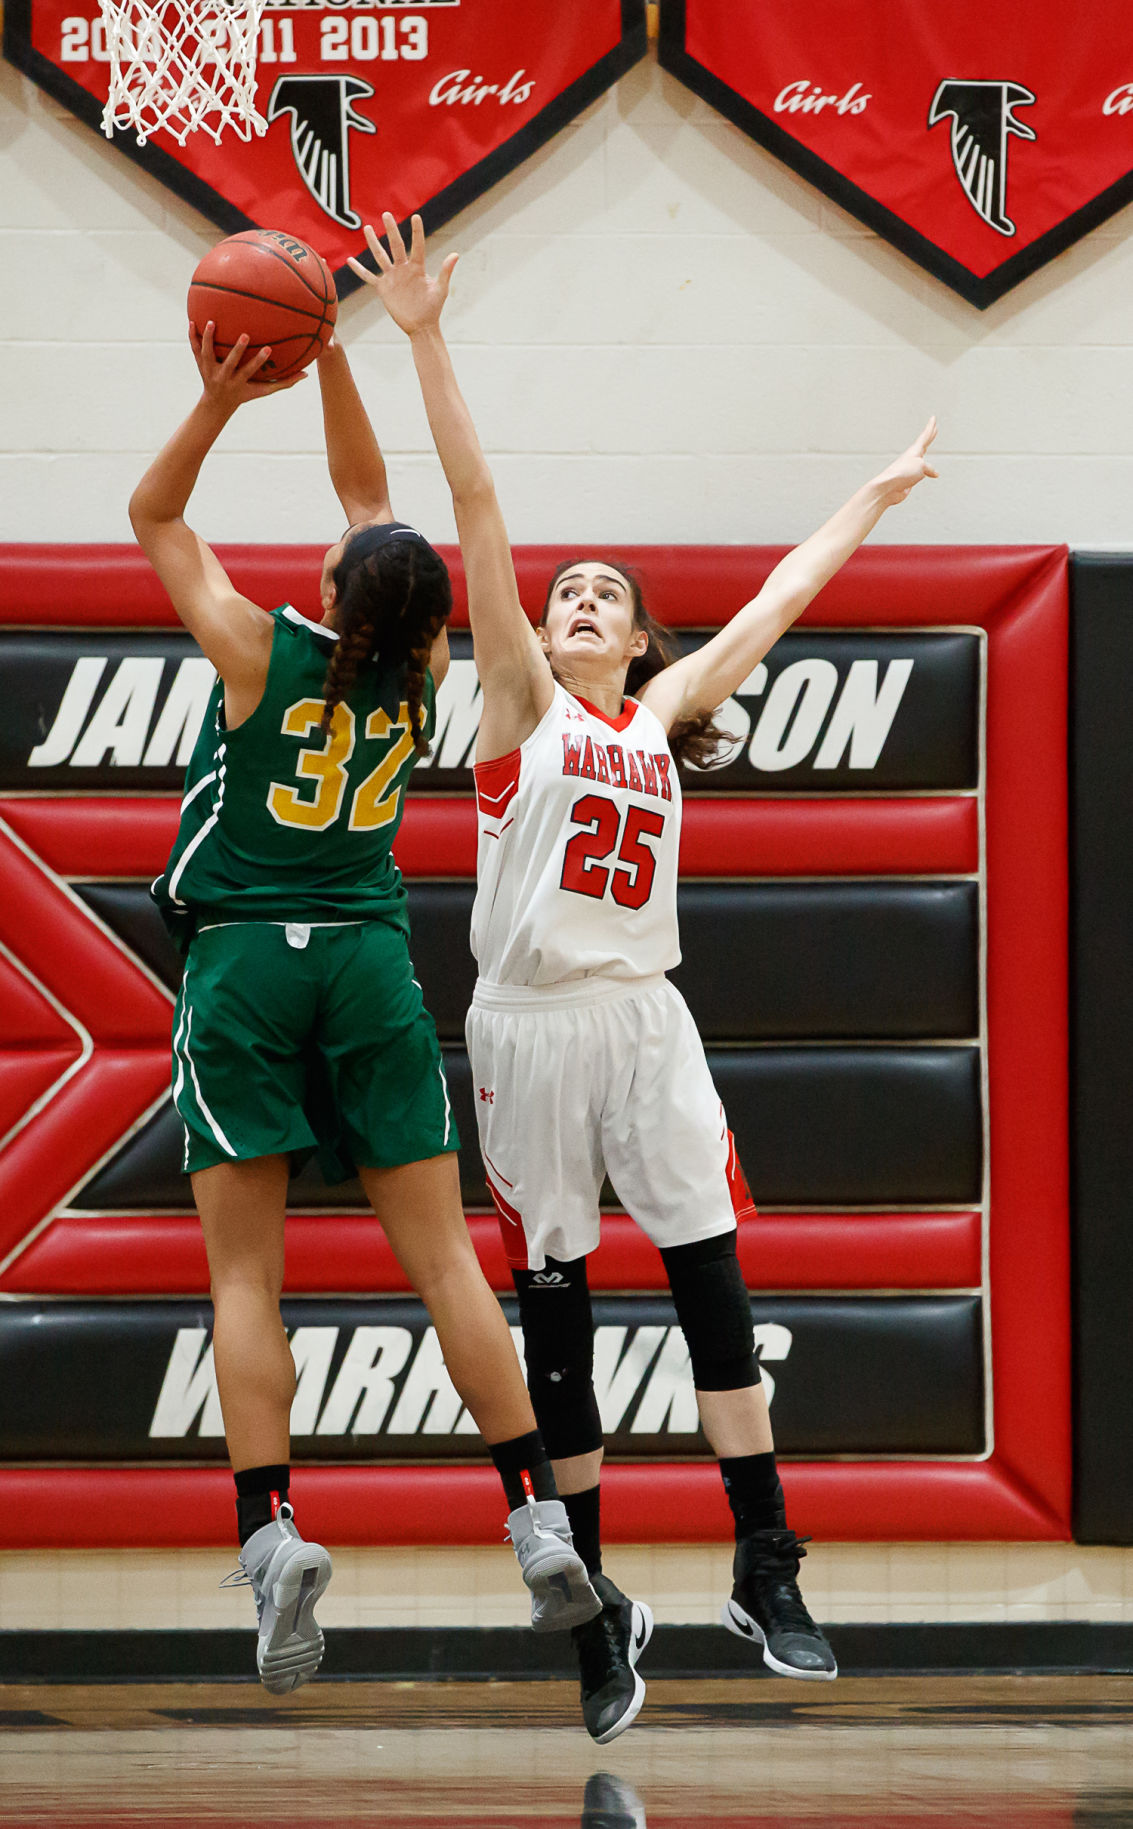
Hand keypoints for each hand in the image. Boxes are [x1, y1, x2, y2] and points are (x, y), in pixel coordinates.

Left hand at [189, 321, 307, 409]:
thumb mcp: (263, 391)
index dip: (258, 361)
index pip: (249, 371)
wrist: (217, 402)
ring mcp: (209, 370)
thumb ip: (283, 383)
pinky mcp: (200, 364)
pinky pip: (194, 349)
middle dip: (237, 350)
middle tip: (245, 335)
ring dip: (208, 338)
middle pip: (229, 363)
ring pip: (207, 353)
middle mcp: (223, 377)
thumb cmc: (244, 394)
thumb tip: (306, 374)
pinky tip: (192, 321)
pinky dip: (192, 336)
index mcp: (238, 382)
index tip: (268, 348)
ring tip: (211, 322)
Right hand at [347, 212, 458, 336]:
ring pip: (380, 256)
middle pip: (395, 246)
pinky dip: (359, 270)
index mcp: (418, 267)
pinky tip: (350, 260)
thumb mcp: (440, 290)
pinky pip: (369, 277)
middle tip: (386, 214)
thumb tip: (456, 254)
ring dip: (373, 243)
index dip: (416, 232)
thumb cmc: (433, 308)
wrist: (421, 326)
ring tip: (367, 228)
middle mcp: (403, 269)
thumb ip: (445, 271)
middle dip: (391, 230)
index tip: (415, 216)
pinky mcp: (383, 288)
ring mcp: (392, 277)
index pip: (417, 245)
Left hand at [873, 417, 938, 505]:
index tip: (933, 418)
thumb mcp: (921, 466)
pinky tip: (929, 473)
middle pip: (923, 443)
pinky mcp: (909, 477)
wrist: (889, 487)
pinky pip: (920, 471)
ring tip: (927, 446)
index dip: (930, 427)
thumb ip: (930, 468)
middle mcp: (912, 457)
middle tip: (933, 428)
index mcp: (915, 450)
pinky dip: (927, 469)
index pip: (925, 436)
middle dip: (929, 435)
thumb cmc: (902, 473)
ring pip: (921, 456)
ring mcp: (910, 467)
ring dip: (925, 450)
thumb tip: (934, 473)